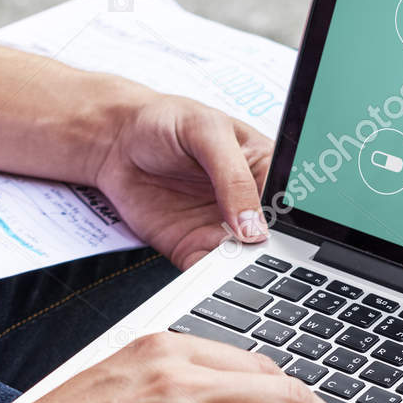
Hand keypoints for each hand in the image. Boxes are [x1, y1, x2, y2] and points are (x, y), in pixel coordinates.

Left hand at [92, 93, 272, 267]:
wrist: (113, 142)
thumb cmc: (165, 122)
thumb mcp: (206, 132)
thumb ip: (233, 176)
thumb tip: (255, 224)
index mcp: (264, 169)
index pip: (288, 202)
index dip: (289, 221)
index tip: (280, 232)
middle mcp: (247, 204)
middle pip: (272, 239)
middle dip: (269, 252)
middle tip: (258, 253)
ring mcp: (220, 228)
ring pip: (244, 262)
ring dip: (242, 270)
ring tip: (235, 265)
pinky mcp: (193, 248)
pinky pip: (209, 273)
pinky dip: (211, 280)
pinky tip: (210, 275)